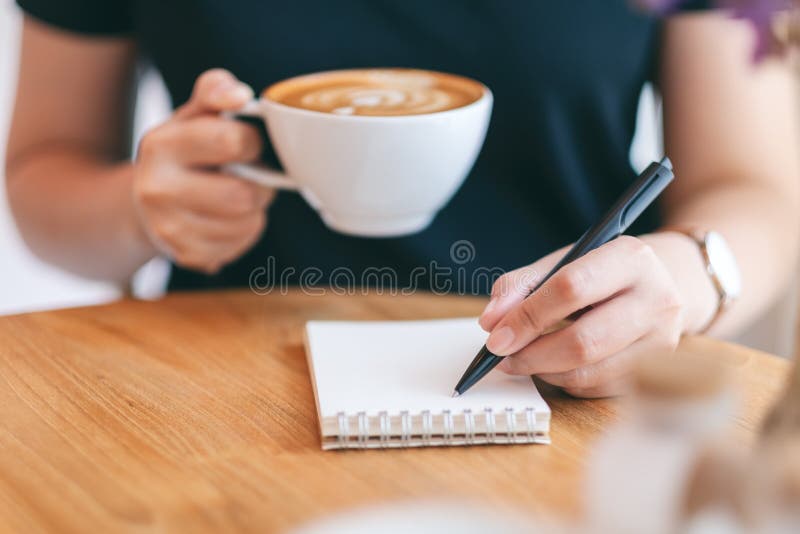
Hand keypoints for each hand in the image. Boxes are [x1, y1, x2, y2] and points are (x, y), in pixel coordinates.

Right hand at [133, 69, 273, 273]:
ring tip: (236, 195)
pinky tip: (227, 218)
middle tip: (249, 176)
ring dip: (254, 208)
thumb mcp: (194, 114)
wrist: (147, 201)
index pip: (232, 142)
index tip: (246, 143)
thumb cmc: (184, 151)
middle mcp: (157, 190)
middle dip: (258, 184)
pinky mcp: (186, 255)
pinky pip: (240, 244)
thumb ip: (215, 91)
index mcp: (160, 146)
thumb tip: (239, 96)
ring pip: (246, 223)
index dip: (251, 142)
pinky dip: (244, 231)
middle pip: (242, 195)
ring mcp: (169, 229)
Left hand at [478, 234, 713, 397]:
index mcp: (631, 258)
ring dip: (544, 372)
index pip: (571, 288)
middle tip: (502, 358)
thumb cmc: (605, 272)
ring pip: (590, 372)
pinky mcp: (658, 371)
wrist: (667, 282)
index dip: (527, 317)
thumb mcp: (564, 261)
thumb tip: (491, 321)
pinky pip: (599, 388)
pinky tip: (553, 366)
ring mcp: (663, 340)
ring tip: (523, 360)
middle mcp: (656, 299)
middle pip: (583, 341)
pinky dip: (566, 382)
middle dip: (532, 354)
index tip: (495, 336)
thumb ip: (522, 285)